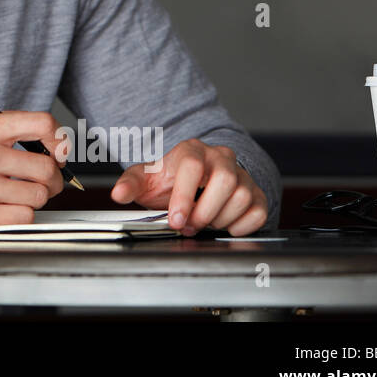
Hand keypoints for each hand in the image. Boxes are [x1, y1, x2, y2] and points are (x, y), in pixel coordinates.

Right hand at [0, 110, 70, 227]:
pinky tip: (8, 207)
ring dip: (35, 196)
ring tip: (20, 192)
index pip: (41, 124)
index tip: (58, 150)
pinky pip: (23, 217)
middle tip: (45, 179)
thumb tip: (41, 135)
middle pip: (46, 166)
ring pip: (38, 195)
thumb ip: (0, 125)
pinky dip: (22, 214)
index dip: (58, 139)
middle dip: (52, 175)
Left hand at [109, 139, 267, 236]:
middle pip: (225, 181)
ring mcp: (241, 174)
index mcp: (191, 151)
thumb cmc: (169, 180)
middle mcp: (220, 158)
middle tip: (190, 224)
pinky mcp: (256, 192)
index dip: (184, 196)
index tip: (176, 220)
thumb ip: (130, 185)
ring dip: (221, 219)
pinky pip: (258, 210)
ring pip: (242, 197)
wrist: (195, 182)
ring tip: (204, 222)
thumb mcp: (146, 180)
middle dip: (205, 211)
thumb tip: (118, 194)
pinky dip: (242, 225)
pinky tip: (224, 224)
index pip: (192, 166)